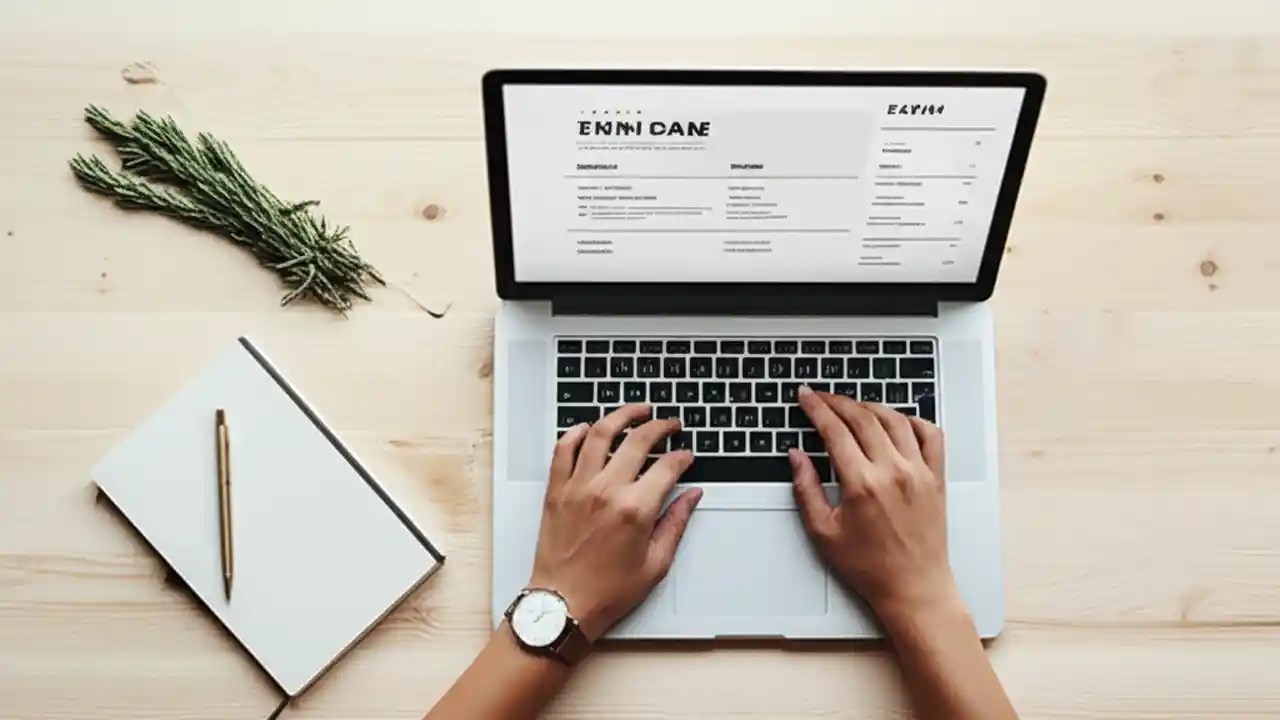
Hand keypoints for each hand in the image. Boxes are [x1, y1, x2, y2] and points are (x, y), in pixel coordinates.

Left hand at [529, 404, 701, 640]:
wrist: (563, 605)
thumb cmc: (607, 591)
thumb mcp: (656, 563)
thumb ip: (676, 523)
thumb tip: (692, 496)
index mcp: (635, 510)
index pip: (667, 467)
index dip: (682, 456)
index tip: (686, 454)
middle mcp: (606, 491)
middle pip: (638, 440)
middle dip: (660, 426)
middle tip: (670, 423)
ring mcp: (578, 487)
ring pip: (600, 433)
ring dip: (622, 415)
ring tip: (637, 410)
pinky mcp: (556, 491)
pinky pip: (563, 449)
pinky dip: (575, 433)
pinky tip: (588, 428)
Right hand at [790, 386, 960, 624]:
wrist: (914, 587)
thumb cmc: (870, 567)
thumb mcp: (823, 532)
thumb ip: (806, 489)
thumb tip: (796, 457)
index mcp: (862, 484)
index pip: (834, 430)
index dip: (816, 407)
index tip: (806, 396)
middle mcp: (893, 472)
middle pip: (862, 418)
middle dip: (838, 401)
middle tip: (822, 397)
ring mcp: (919, 472)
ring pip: (894, 419)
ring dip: (870, 406)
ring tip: (853, 406)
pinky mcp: (937, 478)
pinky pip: (930, 435)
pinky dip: (912, 420)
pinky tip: (897, 421)